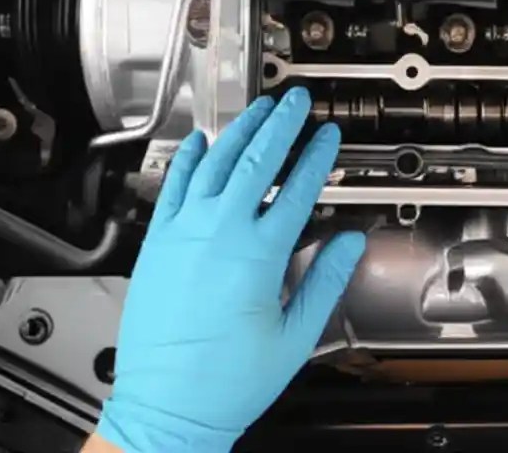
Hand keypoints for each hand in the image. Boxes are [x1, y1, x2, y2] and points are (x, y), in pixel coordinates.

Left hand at [95, 89, 364, 452]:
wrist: (166, 405)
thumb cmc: (226, 380)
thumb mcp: (295, 335)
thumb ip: (325, 280)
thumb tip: (350, 242)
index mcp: (259, 255)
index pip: (297, 189)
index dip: (317, 157)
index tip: (328, 136)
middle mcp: (219, 235)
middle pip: (255, 161)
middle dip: (280, 125)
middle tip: (294, 101)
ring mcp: (183, 234)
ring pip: (213, 164)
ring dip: (238, 132)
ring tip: (257, 110)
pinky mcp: (157, 244)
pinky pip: (173, 187)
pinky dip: (187, 159)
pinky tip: (198, 142)